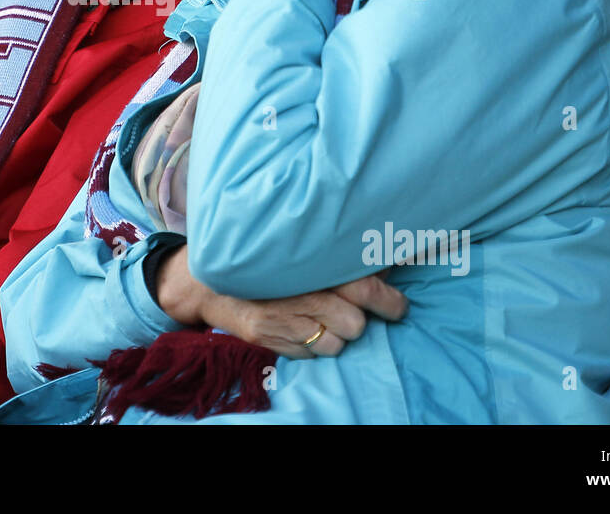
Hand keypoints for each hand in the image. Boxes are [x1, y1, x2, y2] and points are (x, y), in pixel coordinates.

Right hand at [155, 246, 407, 357]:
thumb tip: (385, 263)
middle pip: (355, 323)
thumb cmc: (267, 262)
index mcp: (312, 267)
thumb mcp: (300, 254)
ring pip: (337, 344)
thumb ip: (339, 259)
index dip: (388, 301)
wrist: (211, 278)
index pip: (365, 288)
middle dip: (359, 321)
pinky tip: (301, 328)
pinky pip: (312, 355)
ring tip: (320, 320)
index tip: (398, 306)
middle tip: (355, 314)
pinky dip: (312, 346)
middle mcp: (300, 293)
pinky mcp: (270, 339)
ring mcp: (283, 320)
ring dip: (335, 336)